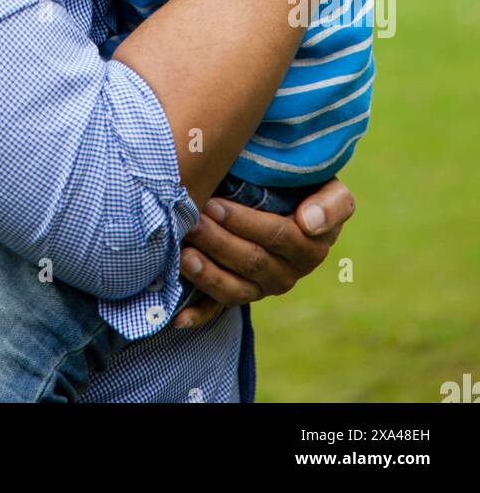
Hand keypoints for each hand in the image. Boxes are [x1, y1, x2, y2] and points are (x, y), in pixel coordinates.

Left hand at [172, 177, 354, 328]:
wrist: (293, 205)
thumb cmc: (307, 191)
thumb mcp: (332, 192)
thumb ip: (332, 204)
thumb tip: (309, 223)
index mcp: (309, 247)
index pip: (276, 236)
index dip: (244, 222)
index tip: (214, 205)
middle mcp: (286, 274)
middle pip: (250, 261)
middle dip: (217, 242)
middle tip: (190, 221)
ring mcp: (261, 288)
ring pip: (234, 288)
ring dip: (207, 274)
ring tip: (182, 255)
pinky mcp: (241, 294)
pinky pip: (220, 310)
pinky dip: (199, 315)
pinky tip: (178, 318)